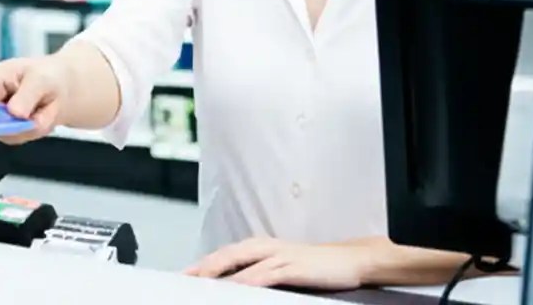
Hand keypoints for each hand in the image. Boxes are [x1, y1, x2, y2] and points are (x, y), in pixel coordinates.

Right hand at [0, 57, 67, 143]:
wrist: (63, 87)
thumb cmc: (48, 75)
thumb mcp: (41, 79)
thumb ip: (27, 95)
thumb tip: (14, 112)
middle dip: (11, 123)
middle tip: (33, 115)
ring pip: (6, 133)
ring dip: (29, 126)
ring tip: (43, 108)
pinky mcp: (7, 129)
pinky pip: (18, 138)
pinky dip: (34, 130)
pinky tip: (41, 116)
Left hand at [185, 237, 370, 291]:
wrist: (350, 259)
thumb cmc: (313, 266)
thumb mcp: (281, 267)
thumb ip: (257, 273)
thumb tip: (234, 286)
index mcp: (258, 246)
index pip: (222, 254)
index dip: (201, 265)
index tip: (182, 276)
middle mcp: (264, 247)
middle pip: (225, 255)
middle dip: (202, 267)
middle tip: (182, 279)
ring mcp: (278, 255)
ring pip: (240, 262)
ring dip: (219, 273)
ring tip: (200, 284)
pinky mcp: (292, 266)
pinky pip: (265, 273)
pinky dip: (248, 280)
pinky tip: (236, 287)